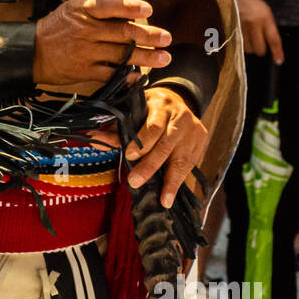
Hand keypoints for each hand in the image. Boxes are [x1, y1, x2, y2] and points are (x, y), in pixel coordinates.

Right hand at [33, 0, 170, 91]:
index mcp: (83, 11)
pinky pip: (110, 74)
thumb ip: (105, 1)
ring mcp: (85, 52)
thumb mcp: (75, 7)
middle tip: (166, 38)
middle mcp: (86, 31)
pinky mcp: (84, 71)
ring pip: (121, 54)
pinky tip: (139, 76)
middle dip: (148, 35)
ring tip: (163, 58)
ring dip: (145, 57)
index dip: (130, 6)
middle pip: (122, 32)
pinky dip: (126, 76)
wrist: (31, 52)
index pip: (109, 5)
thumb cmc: (56, 28)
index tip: (148, 9)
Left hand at [123, 86, 207, 208]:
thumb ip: (117, 129)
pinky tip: (171, 195)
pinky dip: (179, 180)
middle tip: (135, 181)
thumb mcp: (135, 113)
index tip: (129, 156)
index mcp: (162, 105)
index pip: (153, 126)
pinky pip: (190, 163)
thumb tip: (96, 140)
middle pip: (167, 145)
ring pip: (183, 158)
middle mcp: (180, 117)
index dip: (142, 143)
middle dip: (150, 165)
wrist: (178, 99)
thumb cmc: (151, 109)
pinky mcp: (202, 139)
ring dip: (171, 181)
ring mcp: (194, 129)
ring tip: (164, 199)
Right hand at [234, 0, 282, 62]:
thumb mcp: (265, 13)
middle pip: (260, 49)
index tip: (279, 61)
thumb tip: (271, 47)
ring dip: (250, 47)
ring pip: (249, 49)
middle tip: (259, 42)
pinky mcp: (231, 30)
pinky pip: (238, 46)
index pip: (274, 40)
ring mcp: (241, 27)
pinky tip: (240, 35)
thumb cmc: (253, 4)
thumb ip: (268, 29)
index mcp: (265, 18)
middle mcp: (253, 23)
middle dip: (261, 49)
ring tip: (248, 35)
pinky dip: (241, 44)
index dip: (277, 52)